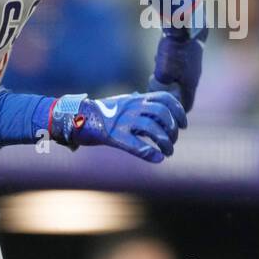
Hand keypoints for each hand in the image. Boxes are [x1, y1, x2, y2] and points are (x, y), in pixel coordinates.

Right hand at [51, 91, 187, 162]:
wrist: (75, 117)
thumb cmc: (100, 112)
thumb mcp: (121, 102)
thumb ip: (136, 102)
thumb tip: (147, 100)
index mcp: (136, 99)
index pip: (165, 99)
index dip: (179, 111)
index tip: (183, 125)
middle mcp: (131, 107)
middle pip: (162, 114)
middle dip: (173, 130)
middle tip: (173, 142)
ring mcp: (123, 121)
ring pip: (153, 129)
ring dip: (165, 143)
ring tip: (168, 152)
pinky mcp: (114, 136)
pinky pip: (137, 145)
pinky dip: (150, 153)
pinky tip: (157, 159)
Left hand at [148, 26, 205, 112]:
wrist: (185, 22)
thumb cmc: (175, 50)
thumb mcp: (163, 72)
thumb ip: (160, 85)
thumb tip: (156, 88)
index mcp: (190, 84)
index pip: (186, 106)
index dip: (175, 112)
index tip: (163, 112)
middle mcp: (193, 75)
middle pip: (181, 91)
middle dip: (167, 93)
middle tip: (155, 90)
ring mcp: (192, 62)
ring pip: (178, 76)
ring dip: (167, 78)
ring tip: (155, 74)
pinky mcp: (187, 51)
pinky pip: (177, 63)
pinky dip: (167, 64)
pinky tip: (159, 56)